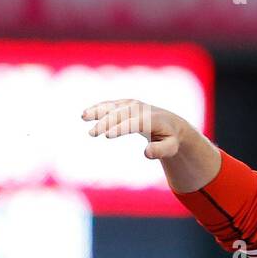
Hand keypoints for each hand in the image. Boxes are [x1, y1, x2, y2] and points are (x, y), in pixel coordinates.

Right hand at [82, 98, 219, 191]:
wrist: (172, 125)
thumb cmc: (170, 139)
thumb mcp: (170, 147)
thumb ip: (161, 151)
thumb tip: (146, 153)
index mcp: (152, 119)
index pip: (134, 123)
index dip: (120, 128)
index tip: (107, 135)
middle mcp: (141, 109)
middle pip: (120, 114)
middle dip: (105, 123)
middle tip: (92, 134)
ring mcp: (132, 104)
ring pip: (113, 107)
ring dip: (98, 111)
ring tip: (84, 117)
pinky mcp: (126, 104)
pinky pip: (110, 105)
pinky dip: (98, 108)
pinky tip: (86, 114)